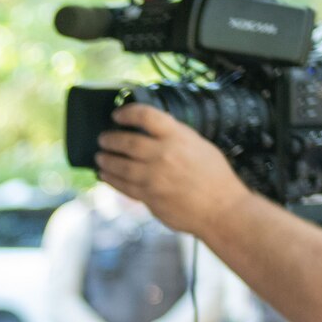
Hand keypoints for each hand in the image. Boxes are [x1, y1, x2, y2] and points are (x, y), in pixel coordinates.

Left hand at [94, 105, 251, 237]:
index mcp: (178, 137)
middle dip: (110, 139)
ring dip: (106, 160)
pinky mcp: (148, 196)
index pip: (146, 116)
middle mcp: (163, 155)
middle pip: (125, 142)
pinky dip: (110, 179)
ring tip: (100, 157)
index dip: (127, 112)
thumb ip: (175, 137)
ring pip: (118, 165)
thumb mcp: (199, 145)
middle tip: (103, 138)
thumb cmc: (215, 176)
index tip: (117, 115)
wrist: (221, 209)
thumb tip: (152, 131)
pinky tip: (105, 175)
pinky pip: (122, 185)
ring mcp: (153, 177)